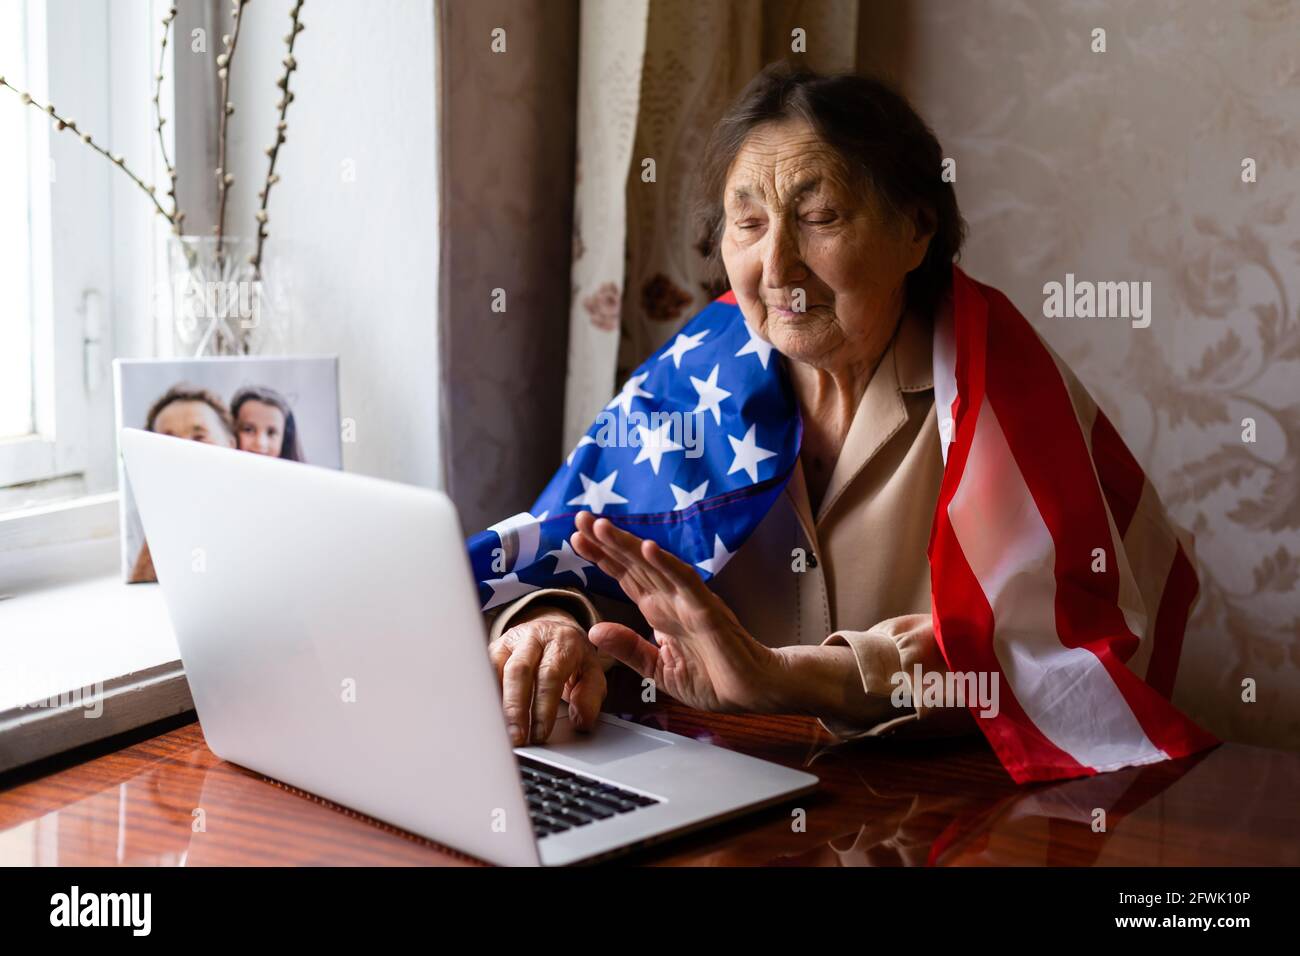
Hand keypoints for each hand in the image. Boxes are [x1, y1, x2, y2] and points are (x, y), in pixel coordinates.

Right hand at [488, 605, 607, 745]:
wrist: (555, 629)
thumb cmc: (572, 657)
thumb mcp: (592, 672)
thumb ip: (590, 695)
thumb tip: (582, 721)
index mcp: (561, 641)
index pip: (549, 675)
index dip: (543, 707)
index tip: (540, 734)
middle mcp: (533, 637)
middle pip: (518, 671)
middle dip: (515, 709)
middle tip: (516, 739)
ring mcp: (510, 641)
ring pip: (495, 670)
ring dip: (495, 704)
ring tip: (499, 731)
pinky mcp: (494, 648)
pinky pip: (483, 672)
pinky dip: (484, 695)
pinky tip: (487, 716)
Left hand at [569, 511, 783, 713]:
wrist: (754, 691)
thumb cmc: (715, 679)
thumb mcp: (659, 670)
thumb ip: (629, 649)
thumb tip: (595, 630)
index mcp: (659, 612)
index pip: (626, 577)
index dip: (602, 557)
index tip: (577, 538)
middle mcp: (671, 600)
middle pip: (633, 564)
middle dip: (606, 541)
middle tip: (580, 518)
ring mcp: (688, 602)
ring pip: (653, 566)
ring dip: (628, 545)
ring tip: (602, 526)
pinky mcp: (707, 610)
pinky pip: (684, 581)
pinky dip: (666, 564)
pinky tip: (647, 548)